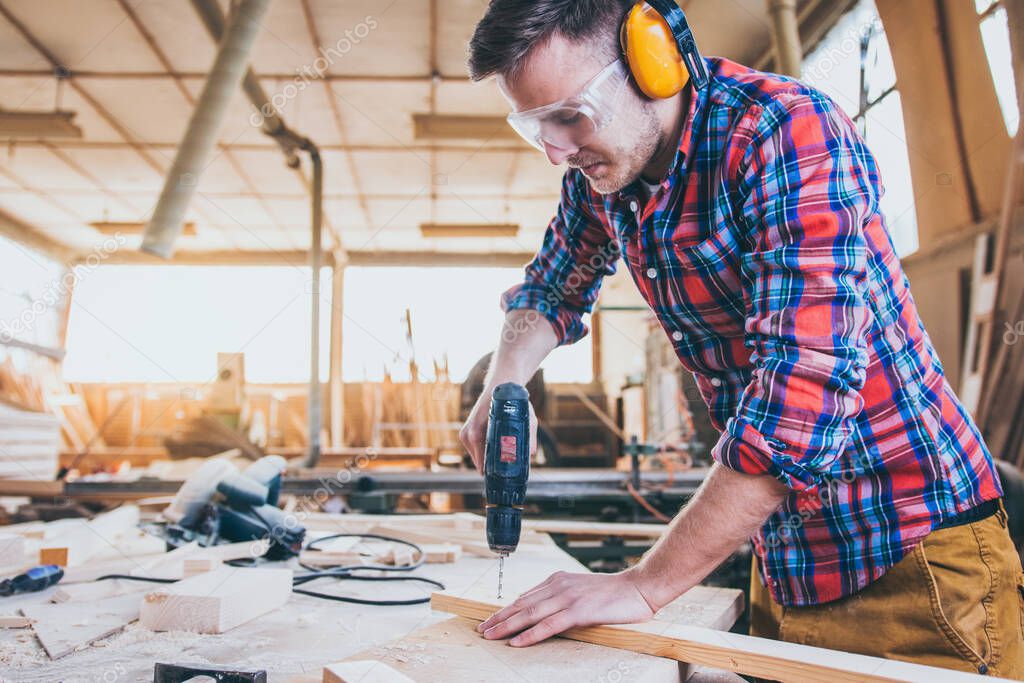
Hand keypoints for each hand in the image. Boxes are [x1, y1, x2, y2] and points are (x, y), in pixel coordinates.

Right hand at [459, 388, 536, 472]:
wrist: (503, 384)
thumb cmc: (513, 401)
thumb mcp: (526, 417)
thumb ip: (529, 435)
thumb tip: (531, 454)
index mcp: (477, 432)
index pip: (482, 462)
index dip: (493, 473)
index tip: (503, 480)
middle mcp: (468, 434)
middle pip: (480, 463)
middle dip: (493, 468)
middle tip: (508, 473)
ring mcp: (465, 434)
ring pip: (478, 458)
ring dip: (489, 460)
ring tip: (504, 462)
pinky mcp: (466, 433)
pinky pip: (477, 451)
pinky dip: (486, 453)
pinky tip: (497, 454)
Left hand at [475, 569, 655, 646]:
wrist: (638, 588)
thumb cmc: (612, 593)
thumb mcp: (580, 590)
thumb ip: (560, 597)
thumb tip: (539, 610)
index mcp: (557, 580)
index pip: (525, 596)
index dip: (505, 609)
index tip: (490, 619)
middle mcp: (559, 586)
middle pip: (522, 604)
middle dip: (499, 617)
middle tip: (482, 629)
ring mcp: (568, 598)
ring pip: (530, 613)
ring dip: (507, 626)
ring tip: (490, 635)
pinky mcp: (579, 611)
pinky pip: (549, 625)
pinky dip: (530, 634)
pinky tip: (517, 642)